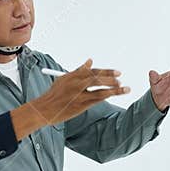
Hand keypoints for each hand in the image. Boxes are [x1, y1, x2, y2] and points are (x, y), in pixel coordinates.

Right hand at [11, 59, 129, 138]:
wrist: (45, 109)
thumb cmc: (55, 94)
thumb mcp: (64, 79)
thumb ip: (79, 71)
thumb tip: (90, 61)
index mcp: (72, 76)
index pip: (92, 71)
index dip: (105, 72)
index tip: (116, 73)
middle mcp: (76, 84)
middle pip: (97, 78)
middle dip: (111, 77)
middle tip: (120, 77)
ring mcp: (79, 95)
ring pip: (100, 90)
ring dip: (114, 89)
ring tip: (124, 88)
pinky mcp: (80, 105)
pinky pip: (96, 100)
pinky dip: (106, 96)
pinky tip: (113, 95)